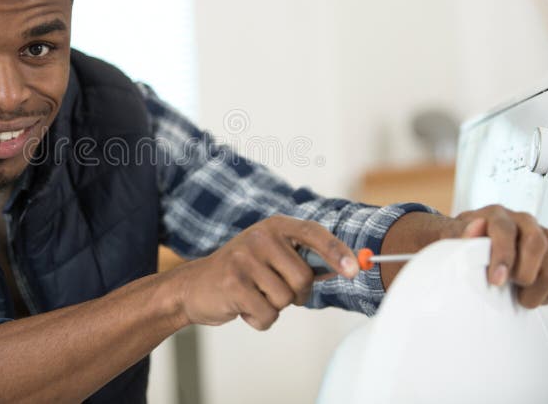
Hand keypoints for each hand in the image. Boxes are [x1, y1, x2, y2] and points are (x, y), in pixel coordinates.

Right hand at [170, 215, 358, 330]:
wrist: (194, 287)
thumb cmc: (241, 274)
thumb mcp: (269, 255)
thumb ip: (302, 259)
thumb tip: (348, 268)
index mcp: (274, 226)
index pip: (313, 233)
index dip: (336, 252)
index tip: (353, 270)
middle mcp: (260, 237)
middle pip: (304, 278)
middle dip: (295, 294)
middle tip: (272, 290)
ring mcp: (245, 259)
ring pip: (286, 299)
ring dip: (274, 307)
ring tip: (253, 296)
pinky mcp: (234, 284)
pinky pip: (268, 315)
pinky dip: (259, 320)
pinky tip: (243, 307)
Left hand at [455, 205, 547, 307]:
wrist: (476, 242)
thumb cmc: (465, 242)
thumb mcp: (452, 237)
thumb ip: (459, 233)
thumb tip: (474, 229)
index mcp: (496, 214)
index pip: (504, 231)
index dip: (503, 257)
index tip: (497, 281)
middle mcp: (523, 219)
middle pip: (537, 244)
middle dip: (526, 273)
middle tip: (512, 292)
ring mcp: (544, 232)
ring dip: (540, 287)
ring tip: (522, 299)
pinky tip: (538, 295)